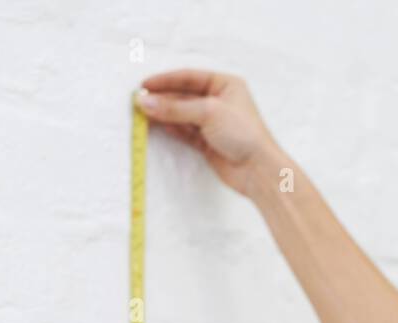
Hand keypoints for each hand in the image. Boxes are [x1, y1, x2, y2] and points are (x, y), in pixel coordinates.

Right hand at [134, 69, 283, 196]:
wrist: (258, 170)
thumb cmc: (243, 134)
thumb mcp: (208, 113)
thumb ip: (175, 108)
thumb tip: (145, 102)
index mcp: (225, 84)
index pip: (189, 77)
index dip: (165, 80)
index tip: (144, 85)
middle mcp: (219, 101)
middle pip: (183, 96)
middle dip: (162, 98)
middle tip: (138, 101)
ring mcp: (213, 122)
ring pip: (182, 114)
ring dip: (163, 114)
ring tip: (142, 114)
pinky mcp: (207, 142)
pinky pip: (184, 131)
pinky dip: (171, 128)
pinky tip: (157, 125)